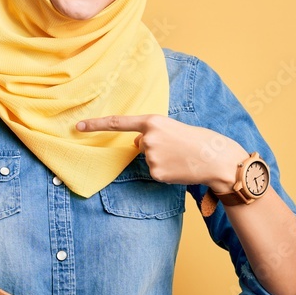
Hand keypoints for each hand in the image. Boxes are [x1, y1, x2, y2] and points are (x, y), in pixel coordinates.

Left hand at [76, 114, 246, 190]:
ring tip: (182, 156)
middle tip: (177, 146)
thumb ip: (152, 132)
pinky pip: (155, 172)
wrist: (217, 159)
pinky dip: (166, 171)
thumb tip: (136, 143)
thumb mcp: (173, 128)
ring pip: (148, 159)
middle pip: (139, 144)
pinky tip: (180, 167)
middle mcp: (148, 139)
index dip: (95, 124)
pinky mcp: (156, 173)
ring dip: (162, 158)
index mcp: (153, 121)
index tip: (78, 126)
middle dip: (153, 146)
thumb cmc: (199, 140)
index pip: (117, 122)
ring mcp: (151, 157)